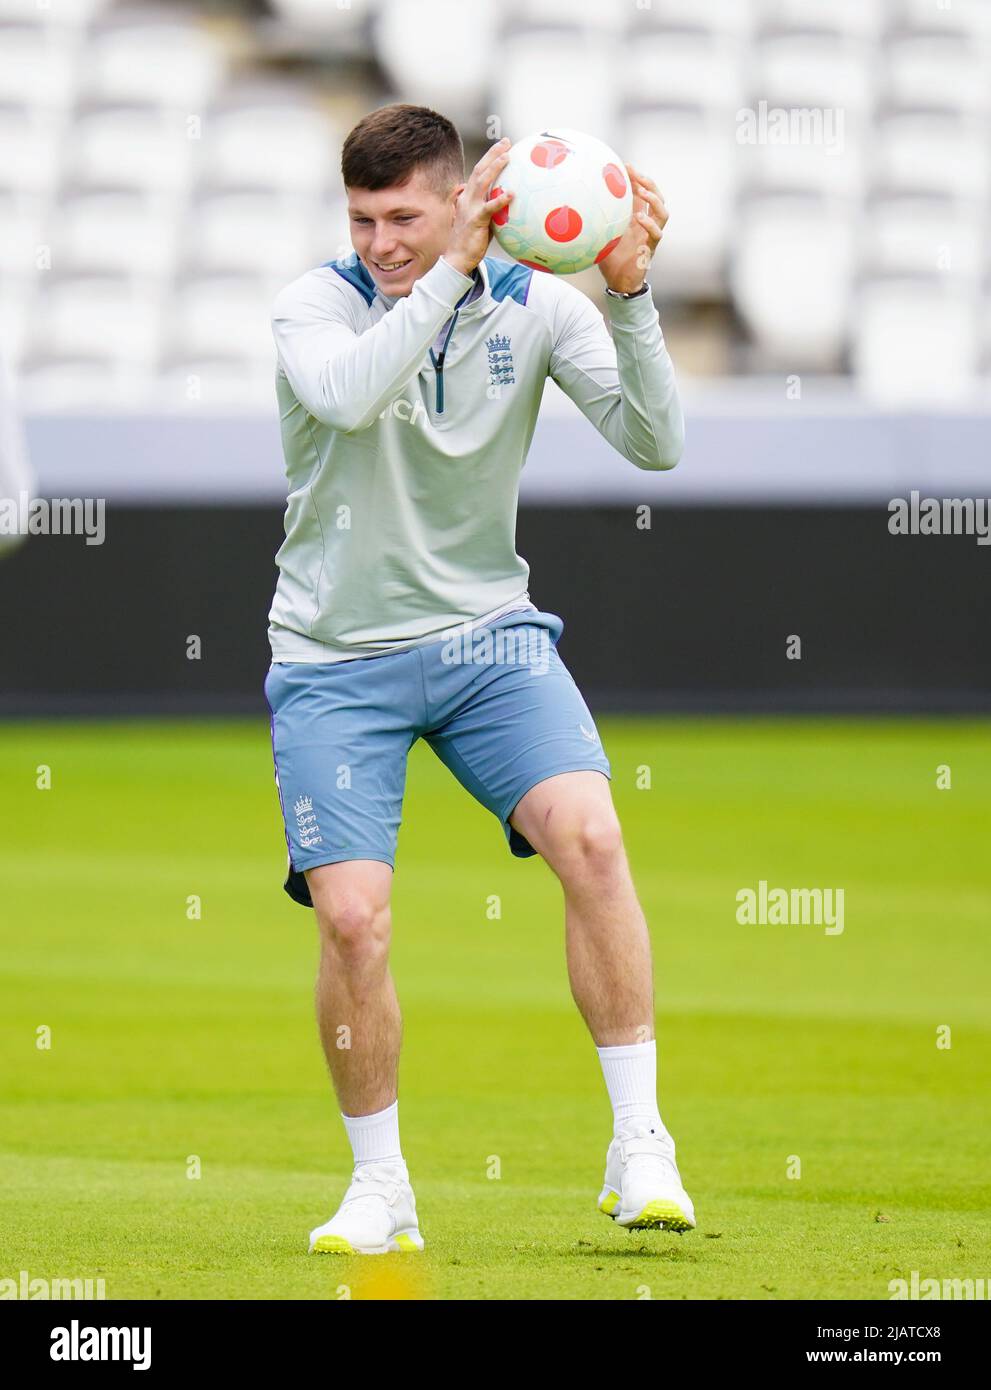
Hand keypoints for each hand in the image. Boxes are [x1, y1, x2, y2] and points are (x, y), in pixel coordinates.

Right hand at [444, 138, 514, 276]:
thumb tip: (506, 204)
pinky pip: (489, 207)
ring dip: (495, 168)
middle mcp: (466, 198)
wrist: (456, 259)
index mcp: (467, 197)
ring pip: (482, 182)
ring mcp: (470, 208)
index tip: (503, 147)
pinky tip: (512, 194)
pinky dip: (500, 200)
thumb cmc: (471, 242)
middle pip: (480, 170)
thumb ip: (491, 210)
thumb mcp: (481, 222)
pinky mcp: (476, 220)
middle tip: (507, 142)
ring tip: (507, 157)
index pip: (479, 173)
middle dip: (493, 154)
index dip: (490, 158)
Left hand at [598, 164, 667, 293]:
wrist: (618, 283)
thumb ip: (597, 221)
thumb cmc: (610, 259)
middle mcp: (646, 224)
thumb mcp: (602, 235)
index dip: (636, 178)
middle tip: (636, 174)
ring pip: (663, 212)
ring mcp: (650, 235)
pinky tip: (639, 218)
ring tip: (642, 191)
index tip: (626, 165)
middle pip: (656, 197)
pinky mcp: (651, 248)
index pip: (641, 193)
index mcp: (635, 217)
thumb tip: (577, 206)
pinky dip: (650, 225)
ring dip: (654, 199)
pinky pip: (657, 234)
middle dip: (648, 182)